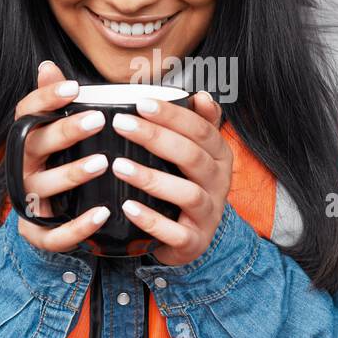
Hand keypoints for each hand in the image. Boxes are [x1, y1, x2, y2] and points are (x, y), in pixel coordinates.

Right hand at [14, 60, 110, 252]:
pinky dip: (78, 226)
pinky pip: (55, 234)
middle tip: (98, 119)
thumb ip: (52, 104)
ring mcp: (27, 202)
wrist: (40, 221)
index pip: (26, 114)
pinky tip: (103, 213)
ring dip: (73, 174)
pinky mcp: (37, 233)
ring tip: (103, 162)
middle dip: (66, 132)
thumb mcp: (52, 136)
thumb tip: (47, 66)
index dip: (46, 98)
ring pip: (44, 187)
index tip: (74, 86)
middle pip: (35, 146)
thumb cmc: (54, 168)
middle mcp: (20, 169)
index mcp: (25, 142)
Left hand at [109, 91, 232, 264]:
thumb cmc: (188, 185)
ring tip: (118, 165)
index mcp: (219, 156)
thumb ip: (199, 124)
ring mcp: (209, 214)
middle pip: (192, 157)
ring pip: (188, 194)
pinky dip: (152, 220)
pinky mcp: (194, 241)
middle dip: (156, 138)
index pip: (201, 129)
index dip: (172, 115)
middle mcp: (219, 183)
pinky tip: (127, 207)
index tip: (140, 102)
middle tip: (121, 124)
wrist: (195, 237)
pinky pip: (176, 232)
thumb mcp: (198, 154)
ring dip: (151, 178)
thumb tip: (200, 95)